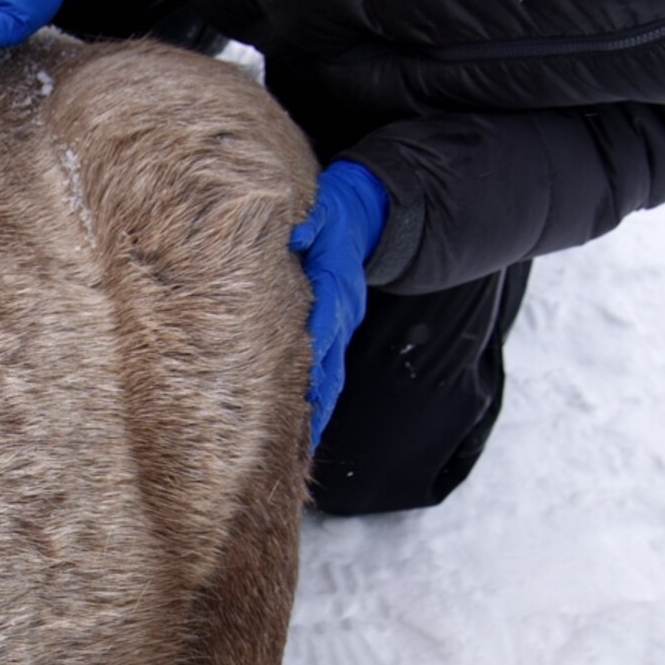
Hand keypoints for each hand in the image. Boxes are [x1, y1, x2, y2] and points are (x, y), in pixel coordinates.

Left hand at [288, 159, 385, 443]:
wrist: (368, 214)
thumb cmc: (336, 214)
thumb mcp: (324, 212)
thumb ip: (311, 225)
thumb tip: (296, 235)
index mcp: (337, 290)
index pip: (322, 332)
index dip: (312, 363)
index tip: (301, 394)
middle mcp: (342, 316)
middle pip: (328, 370)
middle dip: (314, 406)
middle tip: (297, 444)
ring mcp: (341, 327)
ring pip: (329, 379)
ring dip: (316, 413)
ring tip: (300, 452)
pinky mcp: (334, 333)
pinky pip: (325, 373)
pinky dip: (317, 401)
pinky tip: (303, 430)